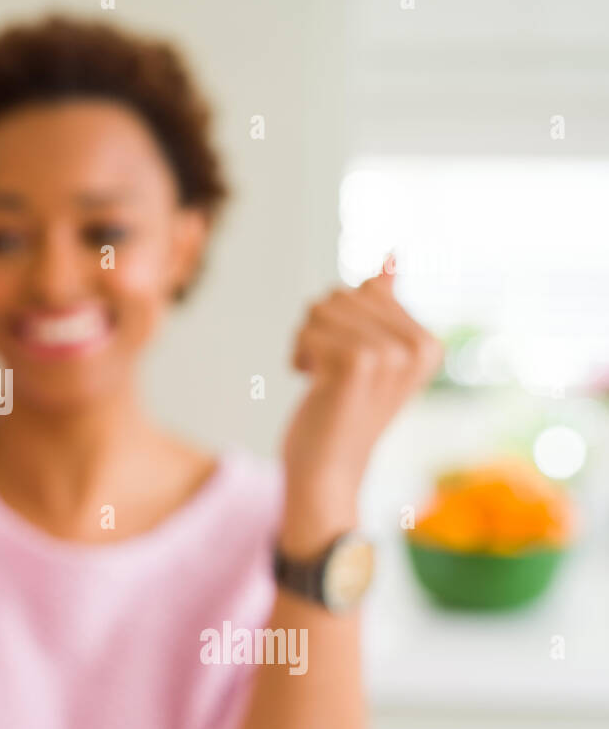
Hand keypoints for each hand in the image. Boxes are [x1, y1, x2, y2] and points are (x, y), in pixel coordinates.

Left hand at [279, 254, 442, 555]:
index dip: (341, 323)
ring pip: (321, 309)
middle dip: (321, 330)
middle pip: (342, 295)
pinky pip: (308, 331)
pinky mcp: (356, 363)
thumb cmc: (343, 412)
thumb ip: (383, 307)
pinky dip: (299, 356)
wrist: (328, 472)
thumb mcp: (370, 355)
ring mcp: (389, 355)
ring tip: (323, 380)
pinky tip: (312, 385)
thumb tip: (393, 256)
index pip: (364, 289)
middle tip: (332, 374)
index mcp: (429, 343)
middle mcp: (418, 347)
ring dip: (307, 343)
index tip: (350, 364)